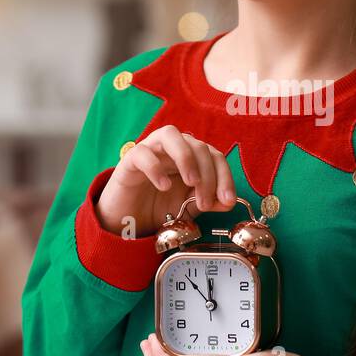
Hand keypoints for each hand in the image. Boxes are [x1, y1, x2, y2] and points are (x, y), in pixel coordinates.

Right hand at [96, 125, 236, 236]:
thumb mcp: (189, 208)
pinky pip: (143, 153)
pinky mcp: (129, 160)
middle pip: (197, 146)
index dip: (225, 177)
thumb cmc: (158, 208)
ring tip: (192, 182)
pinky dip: (155, 167)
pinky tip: (163, 186)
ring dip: (186, 157)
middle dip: (208, 175)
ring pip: (171, 135)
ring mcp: (151, 150)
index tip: (227, 201)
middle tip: (205, 203)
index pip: (214, 156)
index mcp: (191, 157)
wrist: (126, 221)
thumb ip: (209, 201)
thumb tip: (228, 201)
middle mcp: (173, 148)